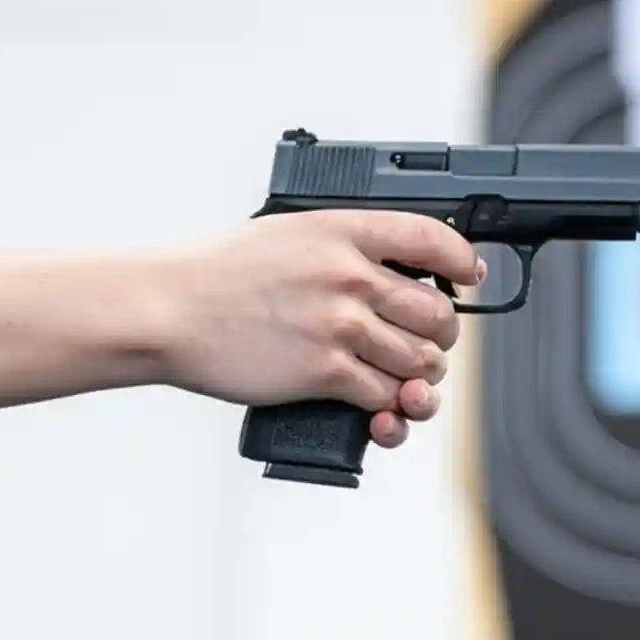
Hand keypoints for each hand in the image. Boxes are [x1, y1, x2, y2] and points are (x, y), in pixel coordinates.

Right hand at [158, 210, 483, 447]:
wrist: (171, 309)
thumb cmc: (221, 272)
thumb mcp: (290, 231)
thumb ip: (344, 245)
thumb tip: (392, 268)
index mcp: (344, 232)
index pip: (433, 238)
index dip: (463, 262)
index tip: (468, 277)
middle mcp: (350, 276)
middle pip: (438, 314)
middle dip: (441, 336)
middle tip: (427, 343)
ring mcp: (339, 326)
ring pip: (420, 362)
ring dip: (419, 378)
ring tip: (406, 379)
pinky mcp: (323, 373)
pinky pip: (384, 397)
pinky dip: (387, 409)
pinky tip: (376, 404)